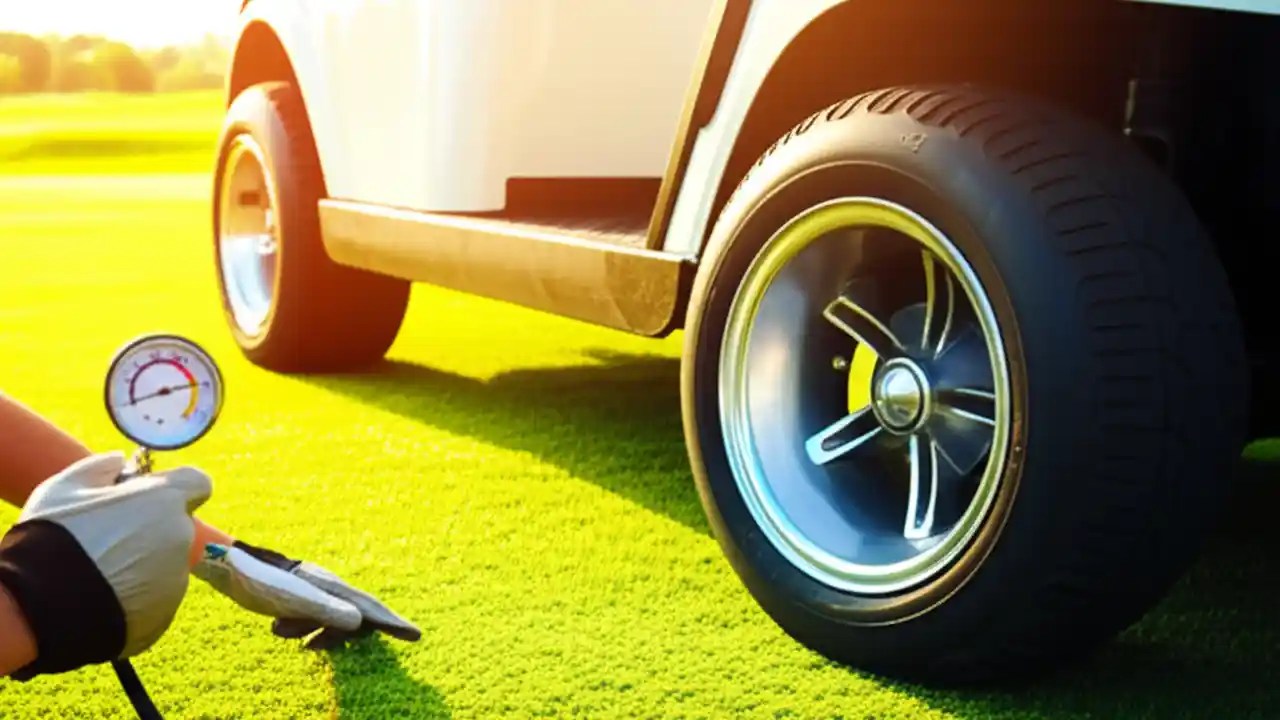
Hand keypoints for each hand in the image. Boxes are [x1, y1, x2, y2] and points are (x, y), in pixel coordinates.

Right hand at [0, 452, 210, 678]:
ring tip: (96, 573)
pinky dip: (135, 598)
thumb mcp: (65, 488)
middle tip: (107, 538)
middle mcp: (180, 537)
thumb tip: (118, 460)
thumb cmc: (52, 538)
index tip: (147, 496)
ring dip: (142, 566)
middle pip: (176, 526)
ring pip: (165, 565)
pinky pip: (154, 599)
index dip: (174, 488)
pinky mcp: (165, 615)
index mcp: (163, 500)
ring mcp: (175, 579)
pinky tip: (100, 598)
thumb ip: (99, 468)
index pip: (196, 483)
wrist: (40, 608)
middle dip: (150, 529)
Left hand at [193, 540, 419, 649]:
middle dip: (344, 633)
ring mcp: (313, 592)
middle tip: (322, 645)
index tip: (414, 635)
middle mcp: (327, 588)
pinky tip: (282, 630)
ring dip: (314, 634)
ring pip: (331, 619)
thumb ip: (326, 611)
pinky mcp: (298, 597)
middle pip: (353, 616)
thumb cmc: (260, 582)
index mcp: (330, 588)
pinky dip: (303, 630)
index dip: (392, 623)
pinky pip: (313, 619)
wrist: (229, 566)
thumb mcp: (293, 601)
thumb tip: (359, 623)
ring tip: (286, 634)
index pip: (368, 608)